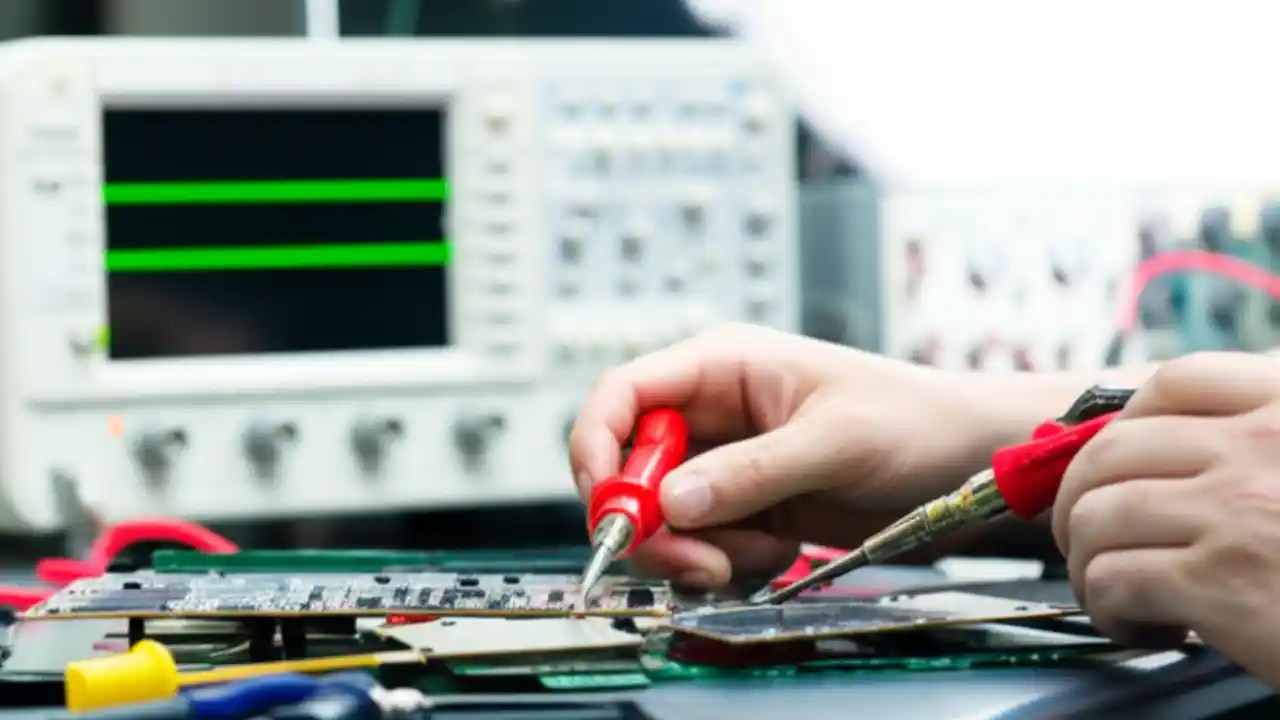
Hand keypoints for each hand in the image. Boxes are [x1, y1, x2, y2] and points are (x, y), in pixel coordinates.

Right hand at [568, 323, 1009, 589]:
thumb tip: (674, 502)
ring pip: (665, 517)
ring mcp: (727, 464)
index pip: (622, 395)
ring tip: (763, 551)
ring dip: (698, 550)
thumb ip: (751, 472)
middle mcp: (713, 413)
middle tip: (695, 562)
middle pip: (633, 471)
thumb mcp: (833, 440)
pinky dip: (729, 560)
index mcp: (721, 366)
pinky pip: (703, 542)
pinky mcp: (746, 506)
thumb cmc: (914, 419)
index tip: (607, 507)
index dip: (598, 447)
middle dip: (652, 524)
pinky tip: (779, 549)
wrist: (968, 460)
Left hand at [1054, 352, 1279, 684]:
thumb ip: (1262, 442)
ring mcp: (1242, 509)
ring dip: (1087, 559)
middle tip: (1087, 536)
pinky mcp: (1225, 581)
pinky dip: (1106, 605)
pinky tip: (1139, 623)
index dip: (1122, 421)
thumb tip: (1157, 445)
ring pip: (1099, 515)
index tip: (1111, 462)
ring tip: (1115, 589)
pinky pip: (1114, 578)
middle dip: (1078, 498)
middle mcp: (1266, 444)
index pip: (1178, 381)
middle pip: (1114, 450)